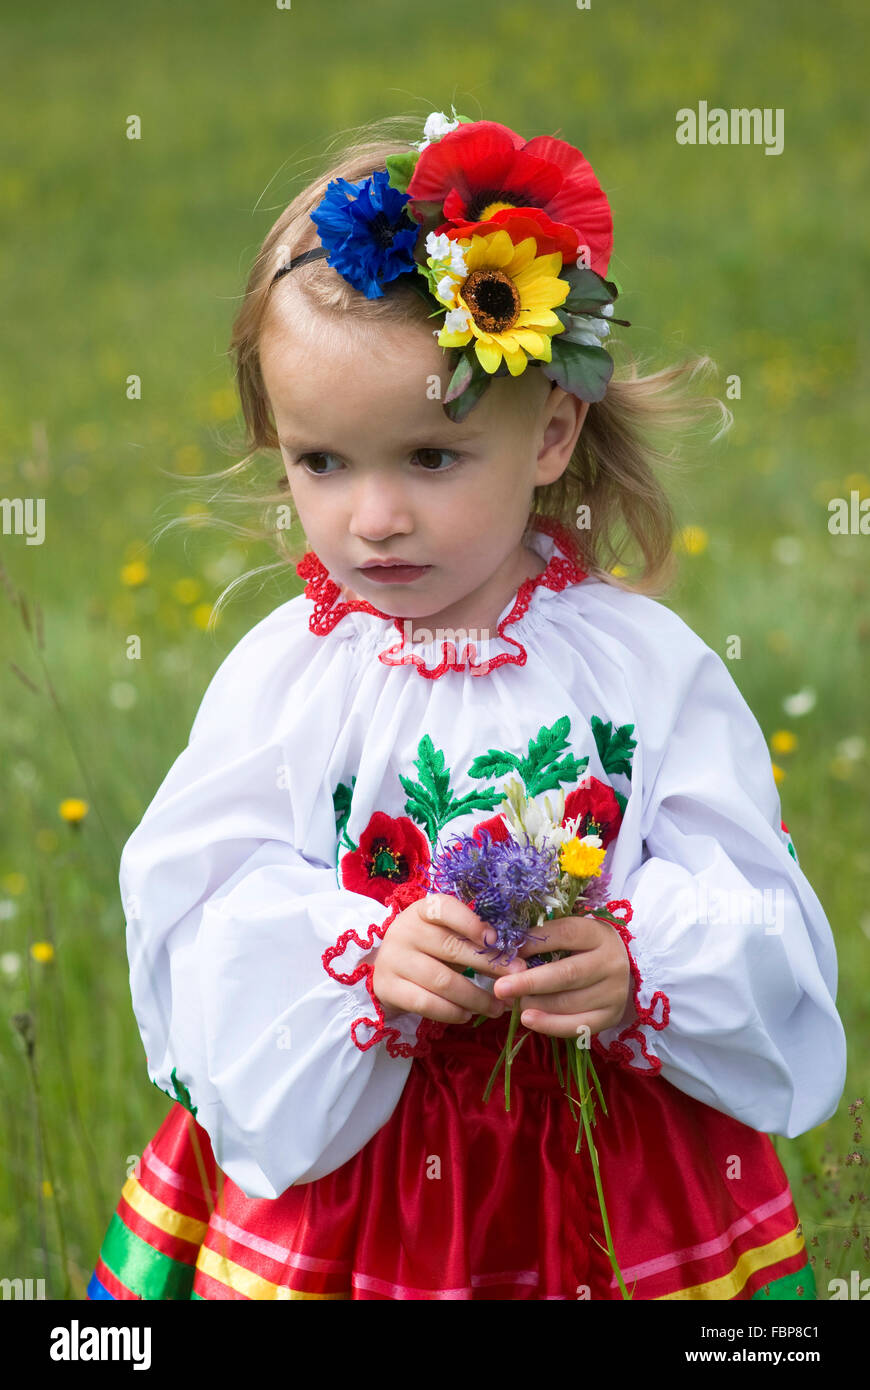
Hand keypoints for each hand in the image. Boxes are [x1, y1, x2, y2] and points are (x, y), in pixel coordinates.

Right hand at [371, 894, 528, 1026]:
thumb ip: (472, 940)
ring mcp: (394, 960)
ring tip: (497, 1006)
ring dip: (475, 997)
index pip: (445, 908)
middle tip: (517, 978)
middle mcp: (405, 931)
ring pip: (442, 981)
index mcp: (422, 911)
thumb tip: (514, 956)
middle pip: (451, 948)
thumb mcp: (444, 934)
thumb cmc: (427, 948)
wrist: (385, 968)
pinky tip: (468, 1014)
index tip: (496, 940)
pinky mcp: (388, 988)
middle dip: (489, 965)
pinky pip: (426, 1003)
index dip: (471, 922)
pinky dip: (451, 1012)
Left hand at [492, 915, 631, 1038]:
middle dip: (530, 982)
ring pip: (571, 1002)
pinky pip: (578, 1025)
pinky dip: (550, 1025)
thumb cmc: (584, 948)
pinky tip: (528, 1019)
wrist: (621, 970)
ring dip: (537, 1004)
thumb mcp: (571, 935)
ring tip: (513, 1002)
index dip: (536, 942)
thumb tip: (506, 950)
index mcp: (598, 934)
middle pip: (568, 973)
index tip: (510, 951)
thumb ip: (543, 938)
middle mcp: (611, 962)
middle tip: (501, 987)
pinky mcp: (611, 1016)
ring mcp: (614, 992)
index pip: (566, 934)